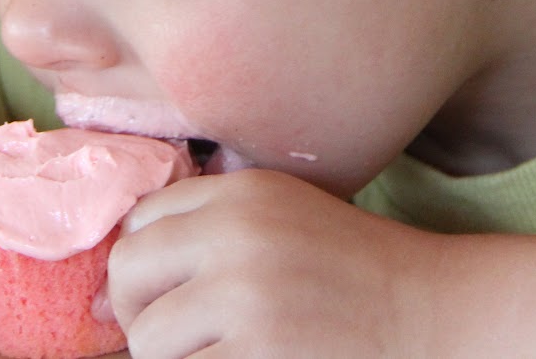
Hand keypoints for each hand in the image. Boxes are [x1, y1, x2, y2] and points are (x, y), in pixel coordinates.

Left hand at [107, 169, 441, 357]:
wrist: (433, 312)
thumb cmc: (355, 274)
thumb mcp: (286, 219)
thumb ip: (209, 230)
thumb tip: (103, 290)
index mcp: (243, 192)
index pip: (140, 221)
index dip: (145, 267)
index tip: (171, 295)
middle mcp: (238, 233)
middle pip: (127, 273)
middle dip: (139, 314)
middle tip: (182, 339)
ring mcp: (248, 296)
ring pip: (148, 339)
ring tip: (222, 354)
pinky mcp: (260, 353)